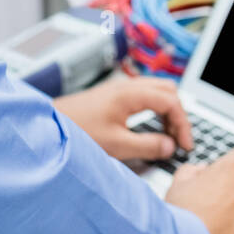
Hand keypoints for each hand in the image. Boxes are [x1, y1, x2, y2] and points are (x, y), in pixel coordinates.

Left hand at [54, 76, 192, 161]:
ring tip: (167, 136)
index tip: (185, 145)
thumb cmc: (77, 133)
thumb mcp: (116, 145)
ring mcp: (119, 89)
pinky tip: (150, 128)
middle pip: (167, 90)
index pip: (171, 101)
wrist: (47, 127)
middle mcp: (127, 86)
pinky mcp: (112, 96)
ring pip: (156, 91)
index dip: (183, 124)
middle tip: (179, 138)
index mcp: (130, 94)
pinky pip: (144, 96)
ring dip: (166, 111)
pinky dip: (154, 110)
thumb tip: (169, 147)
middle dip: (178, 113)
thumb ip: (146, 146)